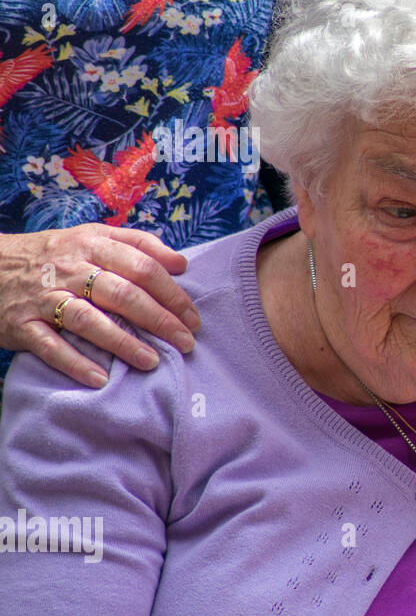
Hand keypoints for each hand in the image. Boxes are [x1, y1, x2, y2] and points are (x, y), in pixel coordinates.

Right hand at [0, 225, 200, 387]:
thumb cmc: (55, 255)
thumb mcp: (92, 237)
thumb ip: (137, 244)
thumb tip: (180, 263)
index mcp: (91, 244)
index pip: (142, 266)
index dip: (172, 293)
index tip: (193, 317)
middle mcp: (68, 268)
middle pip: (122, 293)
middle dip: (159, 320)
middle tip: (185, 342)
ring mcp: (43, 297)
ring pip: (89, 320)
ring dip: (123, 343)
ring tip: (152, 362)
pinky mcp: (22, 324)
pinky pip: (50, 346)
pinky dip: (76, 363)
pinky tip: (101, 378)